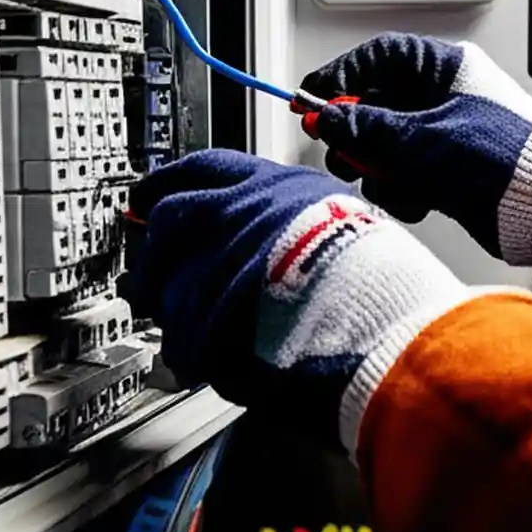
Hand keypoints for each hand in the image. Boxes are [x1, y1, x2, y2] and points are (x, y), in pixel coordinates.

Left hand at [128, 149, 468, 451]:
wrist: (383, 327)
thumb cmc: (381, 282)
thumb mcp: (343, 220)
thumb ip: (295, 220)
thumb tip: (275, 234)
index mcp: (271, 185)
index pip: (199, 170)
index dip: (166, 185)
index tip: (148, 197)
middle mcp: (235, 215)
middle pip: (169, 223)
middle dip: (156, 255)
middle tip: (151, 278)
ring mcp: (214, 266)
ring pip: (167, 285)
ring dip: (174, 310)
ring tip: (195, 333)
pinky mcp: (204, 321)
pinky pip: (178, 338)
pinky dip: (188, 352)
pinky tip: (210, 362)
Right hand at [300, 32, 531, 265]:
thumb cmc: (502, 160)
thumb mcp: (420, 140)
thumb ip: (366, 128)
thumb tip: (327, 119)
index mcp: (445, 69)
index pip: (379, 57)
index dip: (341, 75)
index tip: (310, 98)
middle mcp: (444, 96)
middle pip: (376, 104)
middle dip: (355, 135)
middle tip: (340, 154)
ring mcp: (444, 134)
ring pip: (385, 144)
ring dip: (379, 170)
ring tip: (387, 182)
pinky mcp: (446, 169)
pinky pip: (404, 173)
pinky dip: (403, 189)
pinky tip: (419, 199)